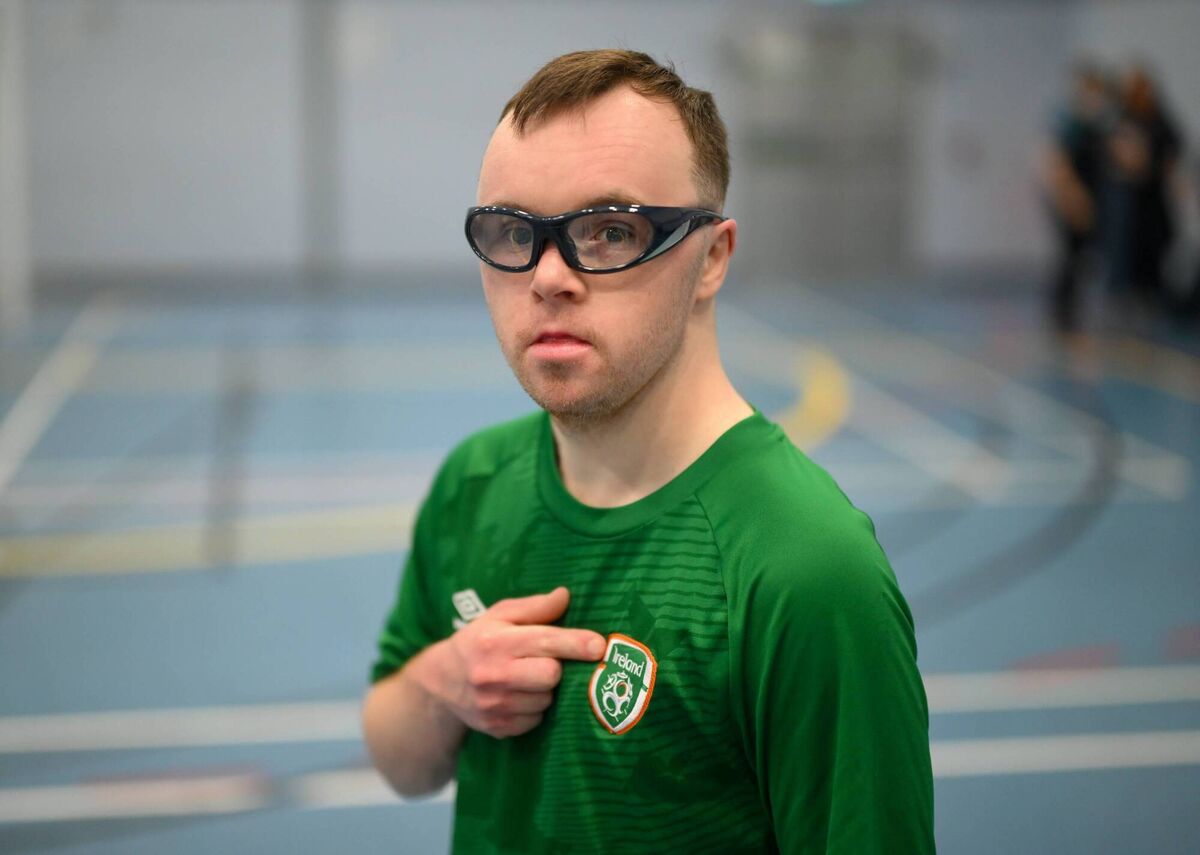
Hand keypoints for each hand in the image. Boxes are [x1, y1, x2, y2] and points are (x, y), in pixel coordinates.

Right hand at [414, 587, 604, 738]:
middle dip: (554, 667)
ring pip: (546, 700)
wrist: (440, 683)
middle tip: (543, 661)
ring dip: (544, 690)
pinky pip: (536, 720)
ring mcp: (494, 705)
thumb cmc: (477, 641)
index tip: (599, 645)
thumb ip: (534, 607)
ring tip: (525, 678)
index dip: (575, 643)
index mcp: (496, 642)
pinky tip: (518, 696)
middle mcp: (493, 675)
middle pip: (550, 675)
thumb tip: (565, 596)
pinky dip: (533, 708)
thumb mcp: (499, 615)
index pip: (544, 641)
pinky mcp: (498, 728)